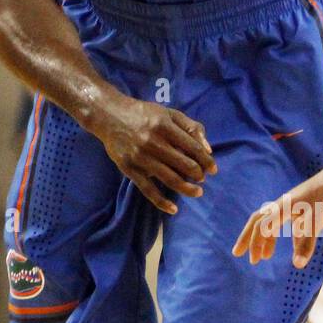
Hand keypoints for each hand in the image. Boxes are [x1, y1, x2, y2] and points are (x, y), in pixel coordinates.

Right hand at [94, 95, 216, 214]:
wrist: (108, 116)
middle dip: (198, 174)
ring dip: (187, 188)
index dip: (206, 160)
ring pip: (169, 178)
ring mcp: (140, 157)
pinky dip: (161, 201)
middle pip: (183, 164)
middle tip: (202, 178)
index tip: (213, 169)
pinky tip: (173, 209)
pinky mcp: (129, 169)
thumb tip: (207, 149)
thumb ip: (190, 127)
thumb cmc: (143, 114)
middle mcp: (153, 142)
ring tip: (197, 192)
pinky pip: (148, 189)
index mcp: (164, 126)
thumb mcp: (169, 113)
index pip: (192, 147)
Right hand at [234, 164, 322, 268]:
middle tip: (238, 254)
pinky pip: (289, 222)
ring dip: (266, 238)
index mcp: (282, 208)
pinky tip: (295, 247)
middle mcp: (284, 205)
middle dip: (248, 238)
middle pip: (258, 221)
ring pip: (272, 222)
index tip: (252, 261)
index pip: (260, 227)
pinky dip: (287, 236)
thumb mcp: (318, 219)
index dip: (254, 244)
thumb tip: (297, 265)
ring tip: (265, 256)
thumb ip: (306, 242)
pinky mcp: (304, 206)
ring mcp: (293, 205)